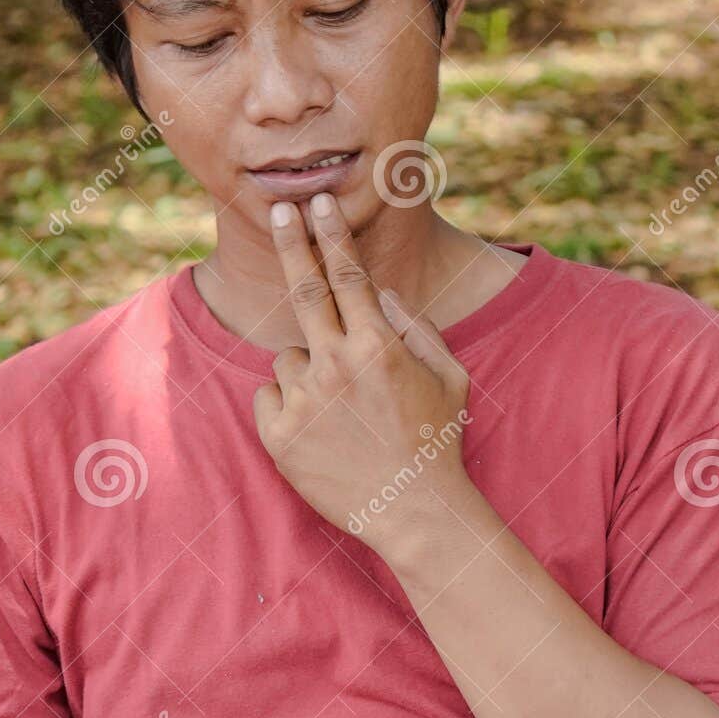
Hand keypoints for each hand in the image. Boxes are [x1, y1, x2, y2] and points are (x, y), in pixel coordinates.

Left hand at [252, 193, 472, 558]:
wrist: (414, 514)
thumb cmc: (437, 445)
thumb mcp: (449, 379)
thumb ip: (418, 328)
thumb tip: (384, 295)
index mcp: (378, 346)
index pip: (348, 275)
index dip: (330, 234)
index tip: (316, 203)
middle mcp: (335, 364)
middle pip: (303, 288)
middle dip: (291, 241)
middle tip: (278, 210)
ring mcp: (303, 400)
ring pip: (288, 356)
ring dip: (308, 368)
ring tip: (340, 411)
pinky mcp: (278, 435)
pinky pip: (269, 396)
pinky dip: (288, 405)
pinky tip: (318, 432)